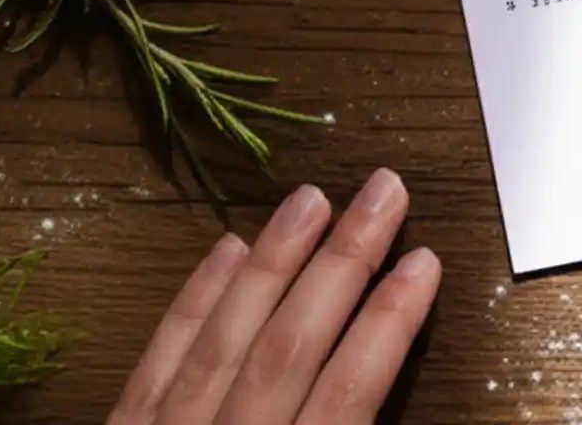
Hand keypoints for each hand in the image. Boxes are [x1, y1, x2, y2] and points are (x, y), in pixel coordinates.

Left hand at [108, 169, 440, 424]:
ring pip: (225, 339)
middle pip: (292, 344)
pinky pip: (157, 363)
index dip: (391, 320)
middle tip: (384, 192)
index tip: (424, 262)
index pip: (350, 387)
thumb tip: (389, 358)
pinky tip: (224, 251)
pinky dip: (193, 303)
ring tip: (312, 198)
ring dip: (274, 261)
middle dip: (344, 260)